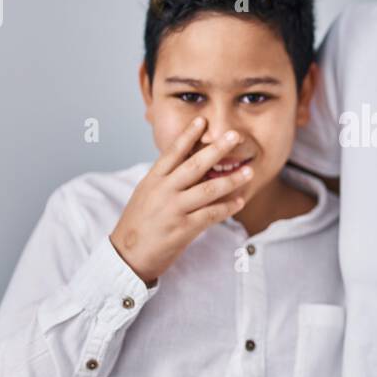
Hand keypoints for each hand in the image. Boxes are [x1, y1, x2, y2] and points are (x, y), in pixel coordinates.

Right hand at [109, 118, 253, 285]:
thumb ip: (164, 178)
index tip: (202, 120)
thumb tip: (185, 163)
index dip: (188, 135)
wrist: (127, 255)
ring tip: (249, 171)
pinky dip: (226, 208)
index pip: (173, 152)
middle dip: (217, 149)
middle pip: (194, 165)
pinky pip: (210, 215)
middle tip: (235, 136)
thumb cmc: (138, 223)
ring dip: (231, 180)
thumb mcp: (145, 193)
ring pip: (207, 190)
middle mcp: (163, 191)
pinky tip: (239, 202)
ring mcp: (173, 210)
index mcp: (153, 180)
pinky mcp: (183, 229)